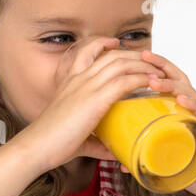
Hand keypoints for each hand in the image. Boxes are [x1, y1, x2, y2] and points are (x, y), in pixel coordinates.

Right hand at [16, 37, 166, 173]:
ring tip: (158, 71)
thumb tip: (113, 151)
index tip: (115, 43)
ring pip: (122, 63)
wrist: (36, 147)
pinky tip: (153, 83)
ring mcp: (87, 86)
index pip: (86, 51)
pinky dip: (143, 79)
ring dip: (144, 65)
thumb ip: (97, 142)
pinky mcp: (96, 98)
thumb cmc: (52, 143)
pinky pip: (126, 80)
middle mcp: (79, 79)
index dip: (102, 44)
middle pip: (113, 55)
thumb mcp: (76, 135)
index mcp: (69, 82)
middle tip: (151, 61)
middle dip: (135, 54)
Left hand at [137, 50, 195, 195]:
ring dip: (172, 86)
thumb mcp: (174, 170)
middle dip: (161, 66)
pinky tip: (183, 100)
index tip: (133, 63)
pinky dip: (193, 107)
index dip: (153, 73)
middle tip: (142, 54)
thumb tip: (123, 162)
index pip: (169, 89)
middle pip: (180, 83)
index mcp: (186, 119)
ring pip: (190, 96)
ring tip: (154, 79)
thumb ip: (151, 163)